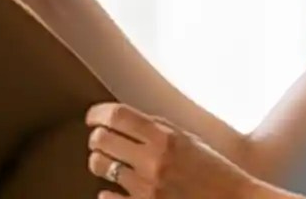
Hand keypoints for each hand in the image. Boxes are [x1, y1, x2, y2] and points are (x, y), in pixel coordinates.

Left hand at [86, 103, 272, 198]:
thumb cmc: (213, 170)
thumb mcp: (188, 139)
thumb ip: (157, 127)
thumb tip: (123, 119)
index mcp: (165, 137)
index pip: (117, 116)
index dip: (97, 114)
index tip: (92, 117)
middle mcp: (152, 160)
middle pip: (101, 139)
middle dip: (97, 138)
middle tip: (100, 140)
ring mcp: (146, 188)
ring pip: (100, 166)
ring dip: (100, 162)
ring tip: (106, 163)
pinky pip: (106, 197)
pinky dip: (106, 192)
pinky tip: (114, 189)